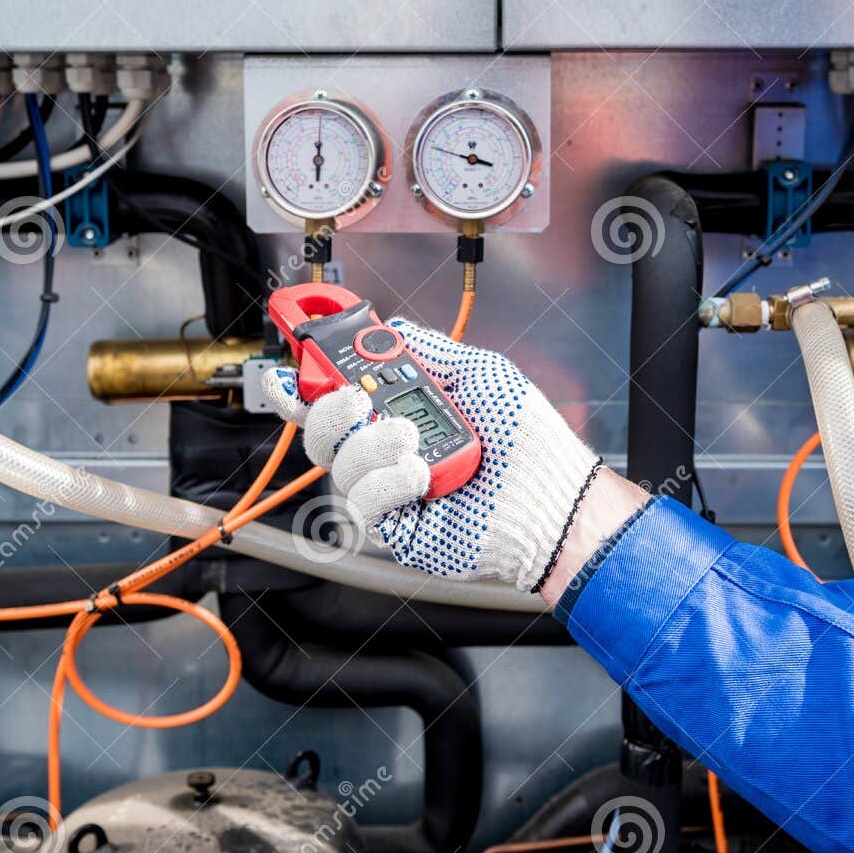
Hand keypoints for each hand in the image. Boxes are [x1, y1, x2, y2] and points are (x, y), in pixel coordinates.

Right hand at [261, 319, 607, 591]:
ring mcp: (391, 488)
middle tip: (354, 399)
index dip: (309, 374)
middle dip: (326, 408)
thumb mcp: (480, 372)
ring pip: (337, 462)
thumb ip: (428, 350)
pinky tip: (422, 476)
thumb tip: (388, 327)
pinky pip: (363, 499)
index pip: (339, 391)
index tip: (299, 352)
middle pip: (320, 428)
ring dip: (370, 443)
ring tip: (412, 438)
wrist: (554, 498)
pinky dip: (388, 480)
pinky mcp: (396, 525)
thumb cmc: (529, 442)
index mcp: (404, 410)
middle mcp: (390, 449)